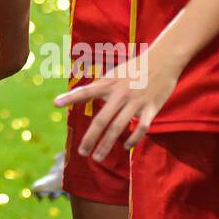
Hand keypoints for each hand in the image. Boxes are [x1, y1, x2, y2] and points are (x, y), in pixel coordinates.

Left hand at [54, 45, 179, 159]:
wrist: (163, 60)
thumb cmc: (135, 69)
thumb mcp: (114, 74)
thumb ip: (100, 87)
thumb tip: (82, 96)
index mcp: (109, 83)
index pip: (85, 91)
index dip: (70, 97)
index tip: (55, 103)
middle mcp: (120, 93)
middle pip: (102, 119)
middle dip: (90, 138)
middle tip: (82, 152)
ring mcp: (136, 101)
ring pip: (119, 127)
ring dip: (106, 144)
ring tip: (98, 157)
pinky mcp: (151, 108)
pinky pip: (140, 128)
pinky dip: (133, 139)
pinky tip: (126, 147)